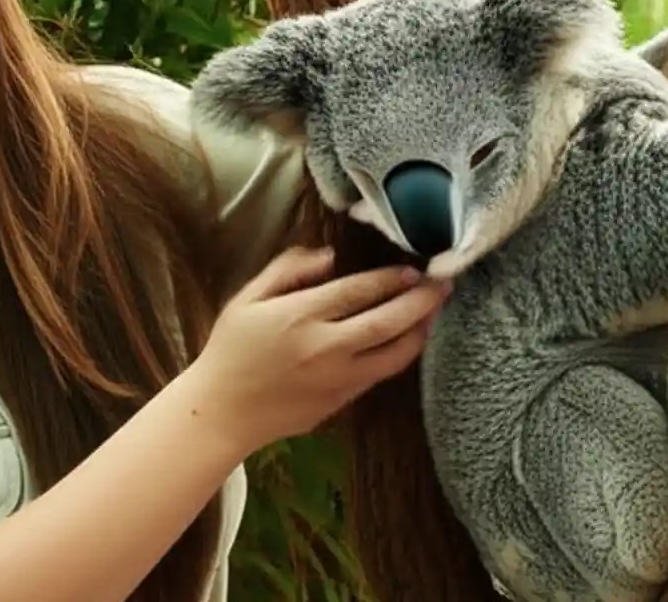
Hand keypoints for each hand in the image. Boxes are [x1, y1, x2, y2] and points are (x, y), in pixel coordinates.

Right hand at [186, 245, 450, 452]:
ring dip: (419, 332)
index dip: (391, 279)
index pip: (358, 291)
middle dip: (422, 301)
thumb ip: (287, 270)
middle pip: (388, 321)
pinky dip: (399, 356)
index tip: (413, 270)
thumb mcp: (247, 299)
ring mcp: (337, 379)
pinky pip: (379, 375)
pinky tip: (405, 342)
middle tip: (444, 285)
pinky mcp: (341, 402)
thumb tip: (329, 256)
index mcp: (299, 316)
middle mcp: (325, 348)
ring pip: (394, 355)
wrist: (222, 412)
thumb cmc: (231, 350)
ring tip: (433, 314)